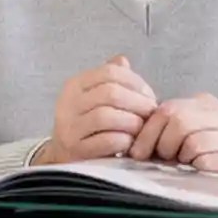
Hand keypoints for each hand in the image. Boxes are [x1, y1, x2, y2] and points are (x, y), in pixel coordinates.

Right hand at [33, 56, 157, 165]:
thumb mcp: (96, 98)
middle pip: (110, 93)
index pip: (110, 72)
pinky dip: (124, 140)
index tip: (149, 95)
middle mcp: (68, 104)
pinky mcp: (76, 151)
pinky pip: (106, 141)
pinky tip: (130, 143)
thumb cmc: (89, 125)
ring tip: (142, 128)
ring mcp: (69, 128)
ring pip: (106, 116)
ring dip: (132, 122)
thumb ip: (111, 79)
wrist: (66, 158)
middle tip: (151, 113)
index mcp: (75, 85)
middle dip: (138, 102)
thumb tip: (123, 60)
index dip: (135, 82)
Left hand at [129, 92, 217, 179]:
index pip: (166, 109)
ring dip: (182, 157)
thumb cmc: (216, 148)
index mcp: (201, 104)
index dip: (147, 132)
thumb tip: (135, 145)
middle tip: (165, 158)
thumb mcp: (193, 129)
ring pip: (192, 141)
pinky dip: (197, 167)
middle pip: (178, 121)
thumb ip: (168, 129)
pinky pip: (206, 160)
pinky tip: (200, 169)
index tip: (137, 152)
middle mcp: (216, 114)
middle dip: (163, 144)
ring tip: (186, 163)